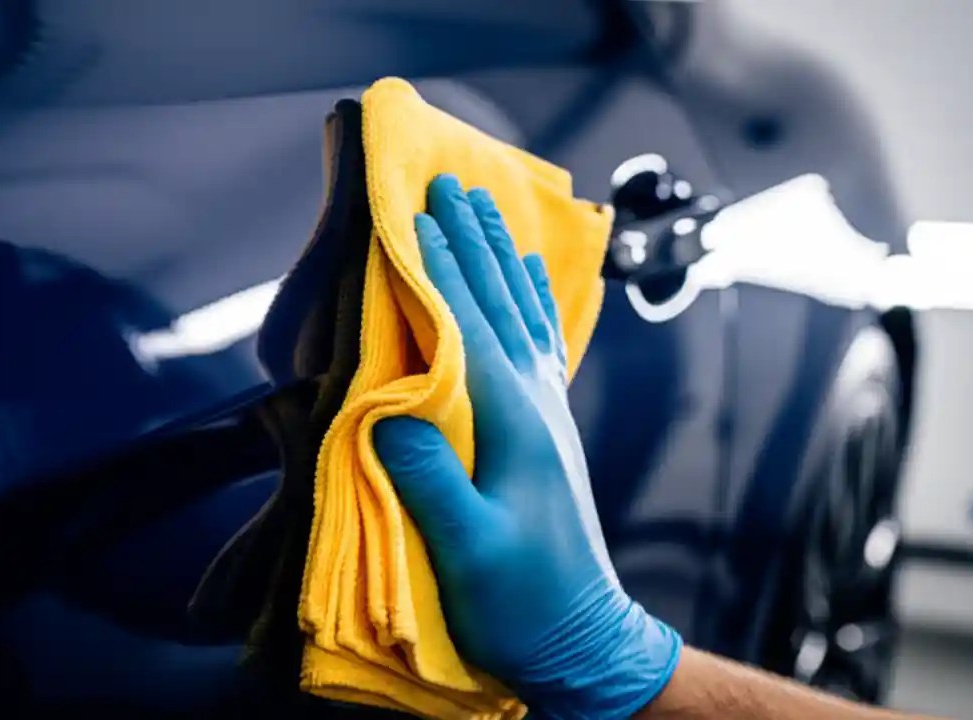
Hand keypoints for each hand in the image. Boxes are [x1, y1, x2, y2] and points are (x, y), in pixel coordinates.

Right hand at [374, 175, 681, 717]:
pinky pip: (541, 343)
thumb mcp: (469, 550)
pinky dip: (531, 300)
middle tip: (449, 181)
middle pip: (499, 303)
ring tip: (485, 208)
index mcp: (514, 422)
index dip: (438, 269)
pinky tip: (527, 280)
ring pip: (523, 314)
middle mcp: (538, 403)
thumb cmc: (522, 603)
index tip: (412, 214)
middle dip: (471, 240)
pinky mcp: (551, 429)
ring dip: (500, 256)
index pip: (468, 327)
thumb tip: (390, 409)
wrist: (583, 638)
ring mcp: (550, 413)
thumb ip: (431, 479)